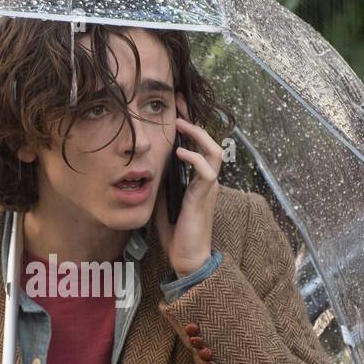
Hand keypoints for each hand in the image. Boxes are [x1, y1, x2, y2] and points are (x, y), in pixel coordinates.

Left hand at [154, 92, 221, 278]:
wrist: (187, 257)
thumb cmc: (176, 232)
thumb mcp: (162, 201)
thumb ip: (160, 183)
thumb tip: (149, 167)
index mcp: (198, 180)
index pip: (198, 147)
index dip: (190, 127)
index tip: (176, 109)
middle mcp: (207, 180)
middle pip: (210, 142)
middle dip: (195, 122)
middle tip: (179, 107)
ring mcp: (208, 187)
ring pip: (214, 151)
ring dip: (198, 135)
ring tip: (182, 125)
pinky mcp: (204, 197)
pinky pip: (206, 171)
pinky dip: (194, 158)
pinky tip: (179, 154)